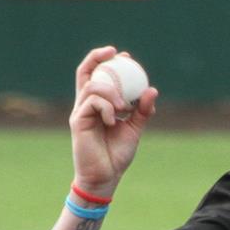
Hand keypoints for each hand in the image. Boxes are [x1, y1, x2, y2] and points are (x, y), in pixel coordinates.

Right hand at [68, 45, 156, 195]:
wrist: (106, 176)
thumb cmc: (117, 155)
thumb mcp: (134, 129)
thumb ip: (141, 111)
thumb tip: (152, 90)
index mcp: (97, 105)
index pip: (97, 76)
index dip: (107, 61)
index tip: (124, 56)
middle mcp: (85, 105)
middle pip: (85, 72)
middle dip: (98, 57)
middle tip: (115, 53)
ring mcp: (80, 112)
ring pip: (93, 86)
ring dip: (112, 91)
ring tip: (124, 107)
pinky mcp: (78, 121)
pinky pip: (92, 102)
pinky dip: (107, 107)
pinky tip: (113, 120)